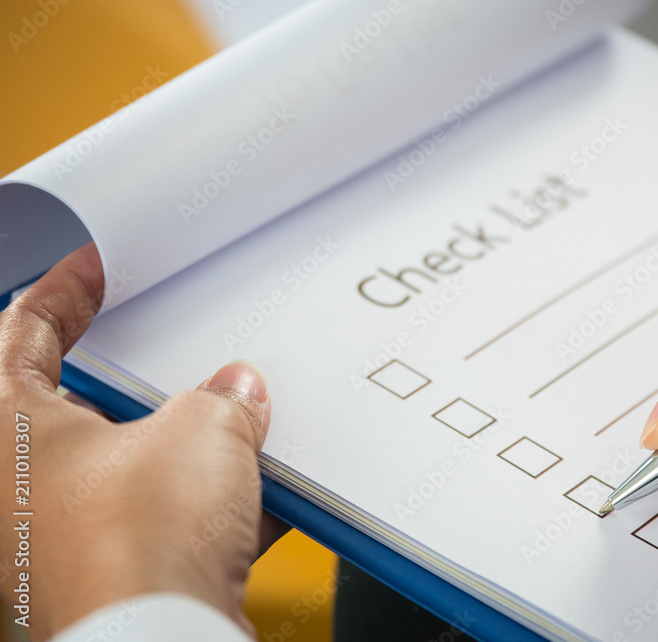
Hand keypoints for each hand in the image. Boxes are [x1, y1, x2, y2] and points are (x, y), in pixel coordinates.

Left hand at [0, 243, 279, 637]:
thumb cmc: (141, 543)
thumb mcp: (201, 430)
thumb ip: (224, 397)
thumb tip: (238, 394)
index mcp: (6, 429)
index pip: (22, 330)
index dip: (64, 288)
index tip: (94, 265)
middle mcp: (19, 486)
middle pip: (76, 402)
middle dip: (140, 375)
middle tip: (178, 345)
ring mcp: (63, 536)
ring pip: (128, 464)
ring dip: (184, 444)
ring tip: (240, 422)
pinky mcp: (113, 576)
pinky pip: (161, 519)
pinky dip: (205, 503)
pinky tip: (260, 493)